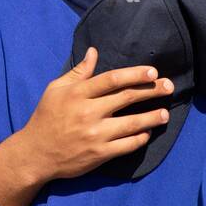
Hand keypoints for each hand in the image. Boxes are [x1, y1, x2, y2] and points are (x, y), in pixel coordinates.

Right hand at [14, 46, 172, 183]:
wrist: (36, 154)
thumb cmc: (46, 117)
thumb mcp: (56, 89)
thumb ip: (78, 72)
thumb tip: (93, 51)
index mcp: (78, 93)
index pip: (112, 79)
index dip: (134, 74)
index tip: (152, 72)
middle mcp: (88, 112)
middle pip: (126, 97)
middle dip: (151, 90)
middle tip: (169, 86)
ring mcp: (96, 134)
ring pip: (131, 123)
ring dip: (152, 117)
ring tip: (165, 113)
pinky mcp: (100, 154)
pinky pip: (127, 145)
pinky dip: (140, 138)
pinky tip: (147, 133)